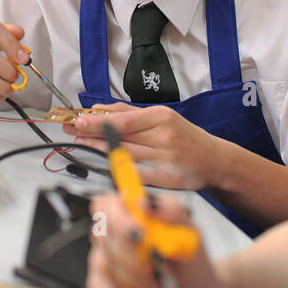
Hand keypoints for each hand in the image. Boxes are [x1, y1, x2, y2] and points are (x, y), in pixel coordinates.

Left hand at [65, 103, 212, 189]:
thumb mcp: (162, 118)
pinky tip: (103, 166)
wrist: (214, 159)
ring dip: (100, 150)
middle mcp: (164, 136)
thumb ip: (130, 114)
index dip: (97, 121)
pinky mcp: (167, 178)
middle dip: (92, 133)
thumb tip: (99, 109)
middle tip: (73, 130)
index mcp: (162, 117)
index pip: (122, 120)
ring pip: (125, 154)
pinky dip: (119, 170)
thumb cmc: (185, 138)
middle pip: (121, 136)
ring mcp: (165, 158)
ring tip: (82, 145)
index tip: (79, 119)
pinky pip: (137, 174)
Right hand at [87, 191, 223, 287]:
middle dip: (135, 255)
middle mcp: (111, 234)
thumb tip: (143, 202)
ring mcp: (102, 261)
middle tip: (160, 266)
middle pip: (103, 235)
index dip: (117, 217)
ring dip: (140, 280)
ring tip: (161, 283)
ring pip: (107, 265)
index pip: (105, 204)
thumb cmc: (190, 261)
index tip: (140, 234)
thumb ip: (171, 213)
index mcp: (131, 213)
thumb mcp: (191, 234)